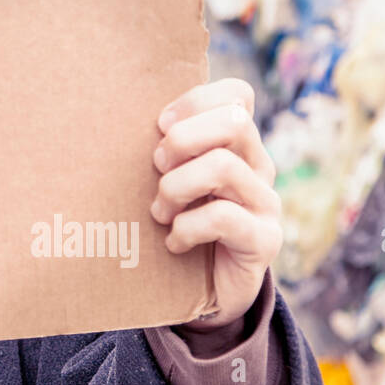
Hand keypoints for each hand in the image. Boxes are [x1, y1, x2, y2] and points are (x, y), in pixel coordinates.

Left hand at [150, 79, 280, 333]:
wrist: (209, 290)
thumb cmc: (178, 221)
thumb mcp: (170, 178)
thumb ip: (162, 150)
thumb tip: (117, 120)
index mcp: (237, 144)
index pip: (237, 94)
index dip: (196, 100)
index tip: (160, 124)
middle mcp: (258, 166)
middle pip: (233, 120)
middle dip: (182, 140)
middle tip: (156, 167)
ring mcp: (266, 201)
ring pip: (222, 166)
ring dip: (176, 188)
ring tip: (158, 212)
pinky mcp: (265, 239)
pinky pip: (223, 217)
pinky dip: (186, 228)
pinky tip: (173, 243)